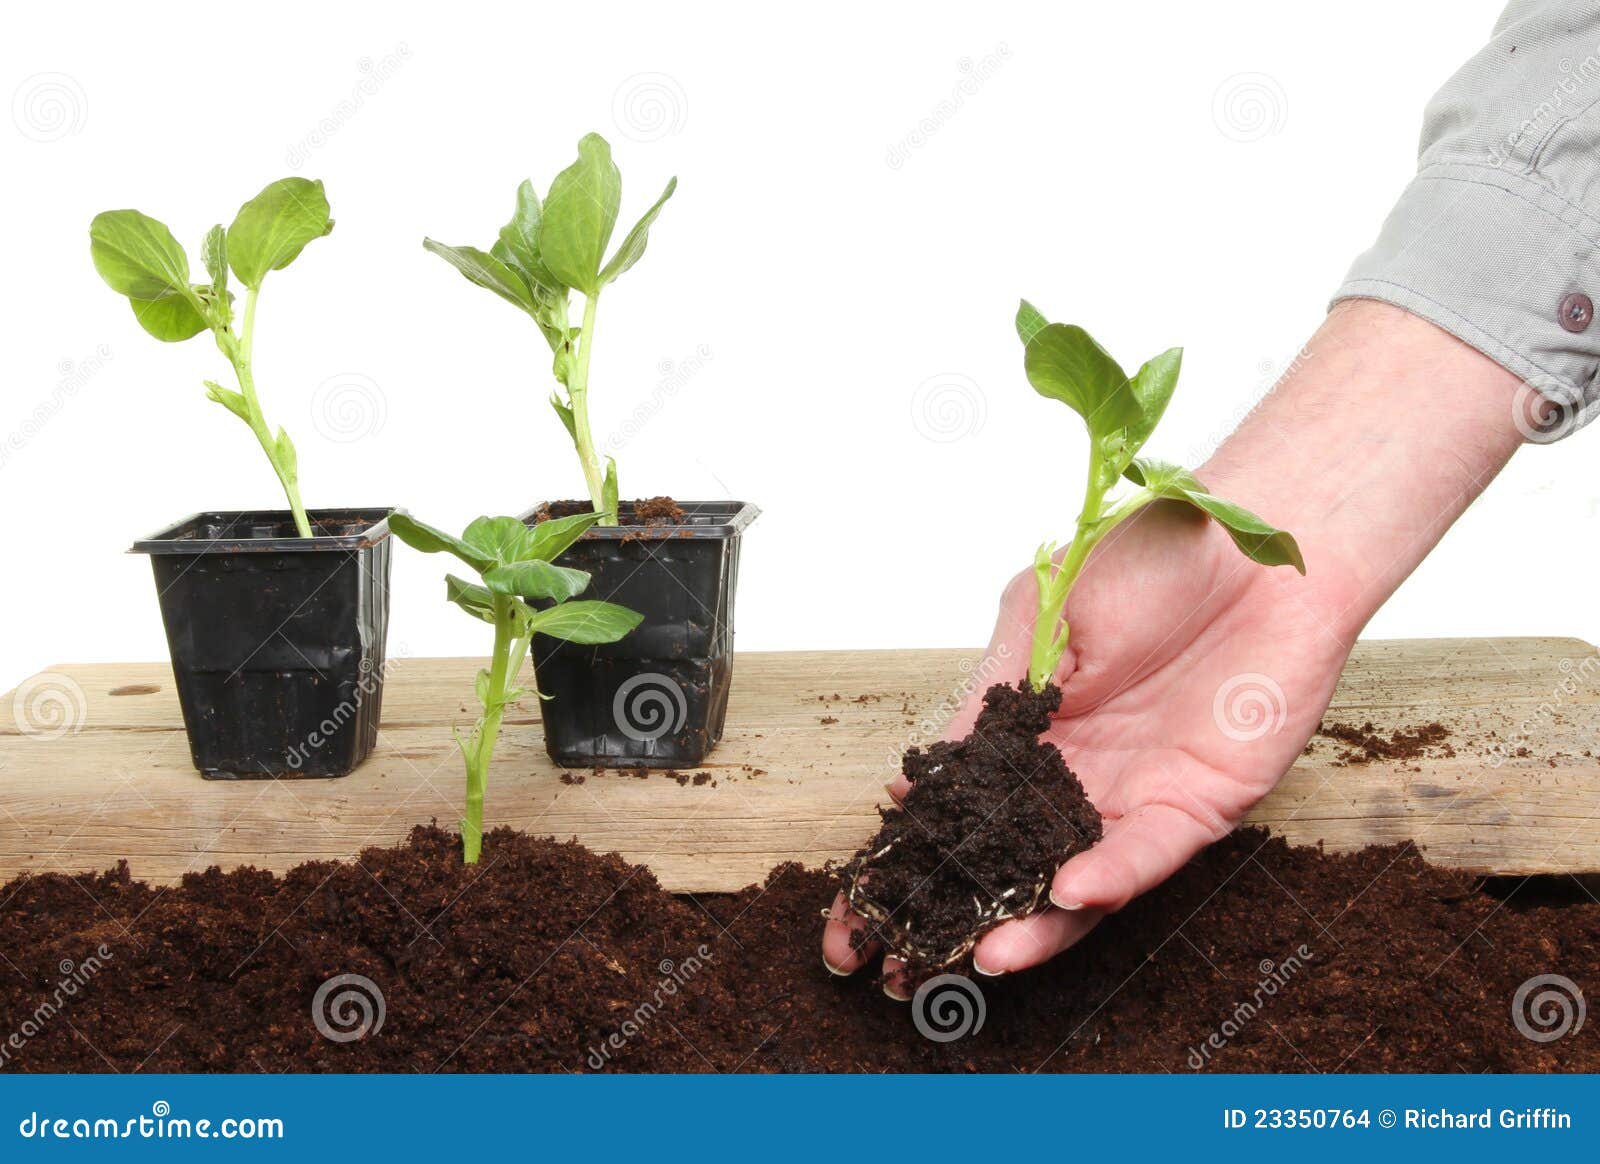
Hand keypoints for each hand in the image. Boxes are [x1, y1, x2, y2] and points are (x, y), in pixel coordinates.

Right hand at [823, 300, 1526, 994]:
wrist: (1250, 542)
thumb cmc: (1149, 559)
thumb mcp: (1038, 614)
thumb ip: (990, 697)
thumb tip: (919, 775)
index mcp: (1030, 735)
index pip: (961, 813)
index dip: (914, 858)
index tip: (859, 904)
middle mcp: (1077, 778)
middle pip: (1010, 867)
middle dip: (961, 917)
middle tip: (905, 960)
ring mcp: (1134, 797)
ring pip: (1076, 883)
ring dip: (1035, 923)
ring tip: (988, 954)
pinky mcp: (1197, 806)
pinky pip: (1147, 855)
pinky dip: (1110, 876)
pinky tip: (1067, 891)